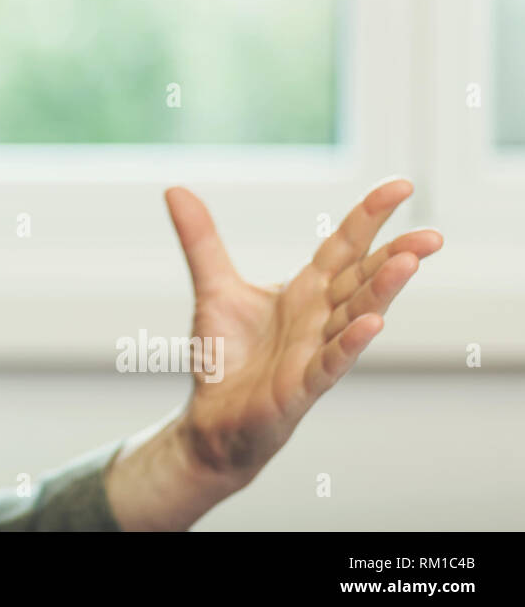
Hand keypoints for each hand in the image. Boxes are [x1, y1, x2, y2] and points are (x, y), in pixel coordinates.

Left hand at [165, 178, 443, 485]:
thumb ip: (201, 241)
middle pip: (362, 280)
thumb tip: (175, 189)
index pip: (344, 248)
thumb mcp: (213, 288)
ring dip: (382, 291)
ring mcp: (314, 353)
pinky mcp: (301, 387)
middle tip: (432, 235)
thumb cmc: (227, 356)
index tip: (401, 186)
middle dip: (396, 256)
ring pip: (356, 316)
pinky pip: (330, 362)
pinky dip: (349, 344)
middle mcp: (319, 319)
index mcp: (306, 292)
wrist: (212, 421)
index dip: (369, 217)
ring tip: (408, 263)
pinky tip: (372, 324)